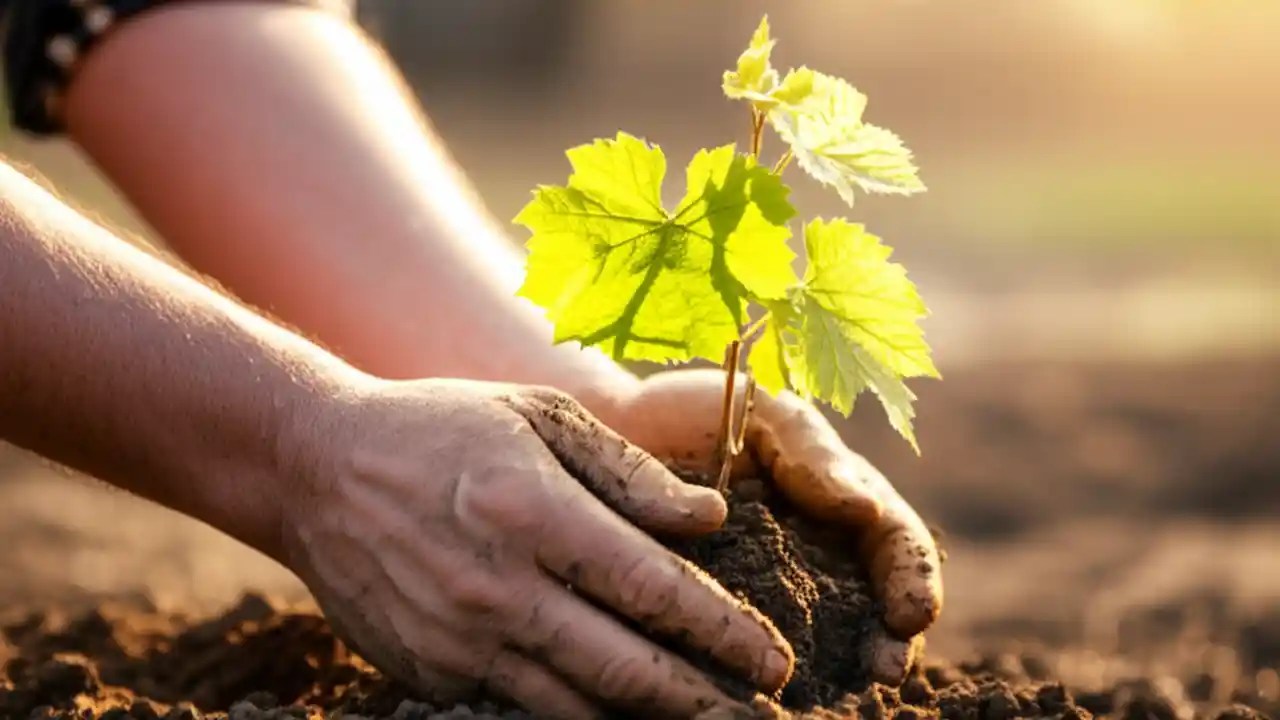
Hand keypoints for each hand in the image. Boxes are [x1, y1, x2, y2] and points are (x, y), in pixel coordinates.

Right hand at [279, 377, 794, 718]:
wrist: (317, 470)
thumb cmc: (441, 428)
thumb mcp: (538, 416)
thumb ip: (628, 473)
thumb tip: (710, 521)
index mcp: (536, 514)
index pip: (655, 592)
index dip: (725, 633)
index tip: (773, 660)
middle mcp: (500, 589)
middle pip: (627, 672)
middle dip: (703, 701)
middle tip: (758, 714)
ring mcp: (460, 642)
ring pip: (577, 708)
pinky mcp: (430, 673)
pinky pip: (520, 706)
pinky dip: (574, 712)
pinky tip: (613, 709)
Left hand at [582, 369, 943, 683]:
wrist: (613, 434)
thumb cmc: (695, 418)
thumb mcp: (762, 415)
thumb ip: (813, 454)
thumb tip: (865, 509)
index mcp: (838, 504)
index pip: (895, 543)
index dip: (914, 578)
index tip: (912, 611)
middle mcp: (815, 559)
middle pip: (873, 608)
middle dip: (888, 642)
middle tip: (883, 670)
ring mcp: (771, 595)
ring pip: (821, 644)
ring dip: (838, 672)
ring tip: (835, 693)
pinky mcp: (720, 620)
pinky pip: (751, 655)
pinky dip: (762, 676)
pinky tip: (760, 692)